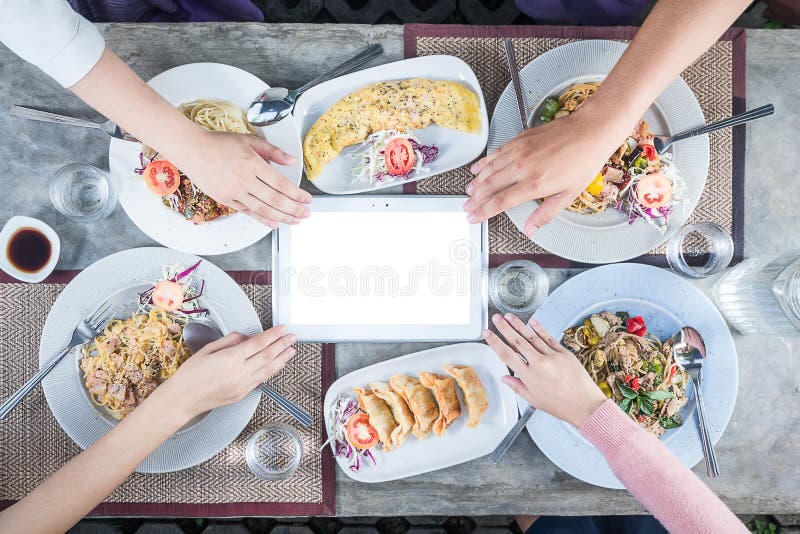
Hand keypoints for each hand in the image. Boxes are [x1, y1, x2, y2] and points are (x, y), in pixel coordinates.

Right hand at [164, 325, 296, 417]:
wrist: (182, 400)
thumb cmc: (190, 375)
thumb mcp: (207, 350)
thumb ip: (230, 341)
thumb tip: (245, 337)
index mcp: (230, 359)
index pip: (258, 344)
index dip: (273, 335)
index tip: (282, 329)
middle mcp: (239, 373)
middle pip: (267, 356)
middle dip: (282, 345)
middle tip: (292, 337)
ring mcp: (242, 385)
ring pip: (268, 370)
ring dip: (281, 359)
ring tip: (291, 350)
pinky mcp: (242, 394)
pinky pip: (260, 380)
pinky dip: (271, 371)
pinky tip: (276, 365)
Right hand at [175, 129, 311, 227]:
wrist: (191, 150)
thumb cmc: (219, 143)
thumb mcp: (249, 140)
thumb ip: (273, 152)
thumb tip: (292, 160)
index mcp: (253, 164)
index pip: (281, 184)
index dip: (297, 194)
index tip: (306, 198)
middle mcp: (245, 180)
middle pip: (275, 200)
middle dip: (294, 209)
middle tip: (306, 213)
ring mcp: (235, 192)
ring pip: (263, 209)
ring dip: (282, 217)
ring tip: (295, 220)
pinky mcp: (226, 200)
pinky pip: (249, 213)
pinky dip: (263, 219)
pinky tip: (275, 223)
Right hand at [463, 108, 628, 235]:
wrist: (590, 129)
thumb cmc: (584, 160)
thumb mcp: (569, 194)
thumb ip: (545, 213)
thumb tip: (530, 229)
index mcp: (534, 184)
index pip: (500, 201)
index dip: (484, 211)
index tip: (474, 217)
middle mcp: (523, 167)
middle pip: (490, 186)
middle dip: (475, 199)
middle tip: (467, 207)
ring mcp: (519, 151)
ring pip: (490, 169)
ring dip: (477, 182)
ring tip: (469, 191)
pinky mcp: (520, 139)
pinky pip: (496, 153)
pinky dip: (485, 162)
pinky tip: (478, 168)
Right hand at [483, 313, 605, 427]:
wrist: (585, 405)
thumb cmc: (561, 405)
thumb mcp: (534, 400)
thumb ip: (517, 386)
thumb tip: (505, 378)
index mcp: (529, 377)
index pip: (506, 355)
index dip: (495, 342)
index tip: (487, 334)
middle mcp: (539, 364)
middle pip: (517, 341)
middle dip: (505, 328)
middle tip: (496, 318)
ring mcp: (552, 356)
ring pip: (531, 336)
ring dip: (518, 325)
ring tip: (509, 316)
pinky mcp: (564, 353)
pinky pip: (548, 338)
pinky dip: (539, 329)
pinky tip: (532, 321)